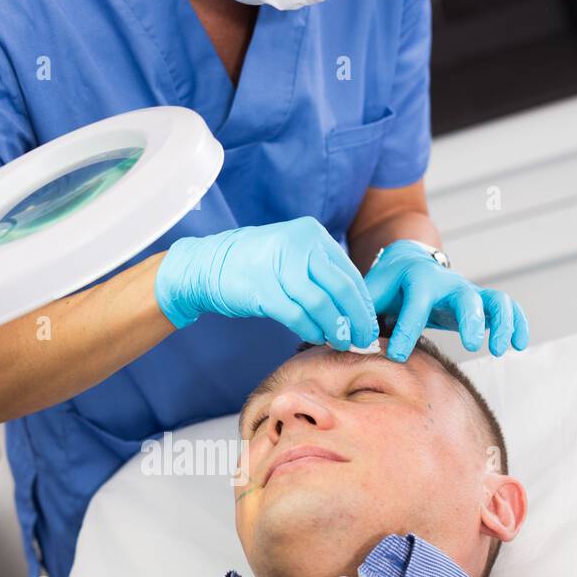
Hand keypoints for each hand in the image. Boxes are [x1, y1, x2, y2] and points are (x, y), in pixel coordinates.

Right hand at [155, 215, 379, 348]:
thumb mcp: (291, 255)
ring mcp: (279, 265)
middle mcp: (298, 244)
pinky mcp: (262, 288)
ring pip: (321, 304)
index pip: (348, 272)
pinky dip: (310, 329)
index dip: (363, 303)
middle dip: (356, 318)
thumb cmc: (254, 265)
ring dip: (334, 328)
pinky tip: (315, 338)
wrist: (207, 265)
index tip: (370, 324)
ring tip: (340, 342)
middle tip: (363, 339)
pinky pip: (296, 315)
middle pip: (341, 288)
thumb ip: (320, 272)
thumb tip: (354, 305)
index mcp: (311, 234)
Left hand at [365, 239, 529, 361]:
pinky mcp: (480, 301)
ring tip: (502, 349)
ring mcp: (467, 291)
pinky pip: (506, 307)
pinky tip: (519, 344)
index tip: (398, 355)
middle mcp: (446, 282)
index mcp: (416, 279)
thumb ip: (356, 315)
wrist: (408, 262)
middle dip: (470, 319)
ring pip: (494, 299)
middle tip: (471, 345)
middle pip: (465, 295)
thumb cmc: (385, 285)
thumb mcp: (369, 293)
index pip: (415, 304)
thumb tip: (338, 339)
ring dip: (502, 322)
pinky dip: (517, 322)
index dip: (407, 330)